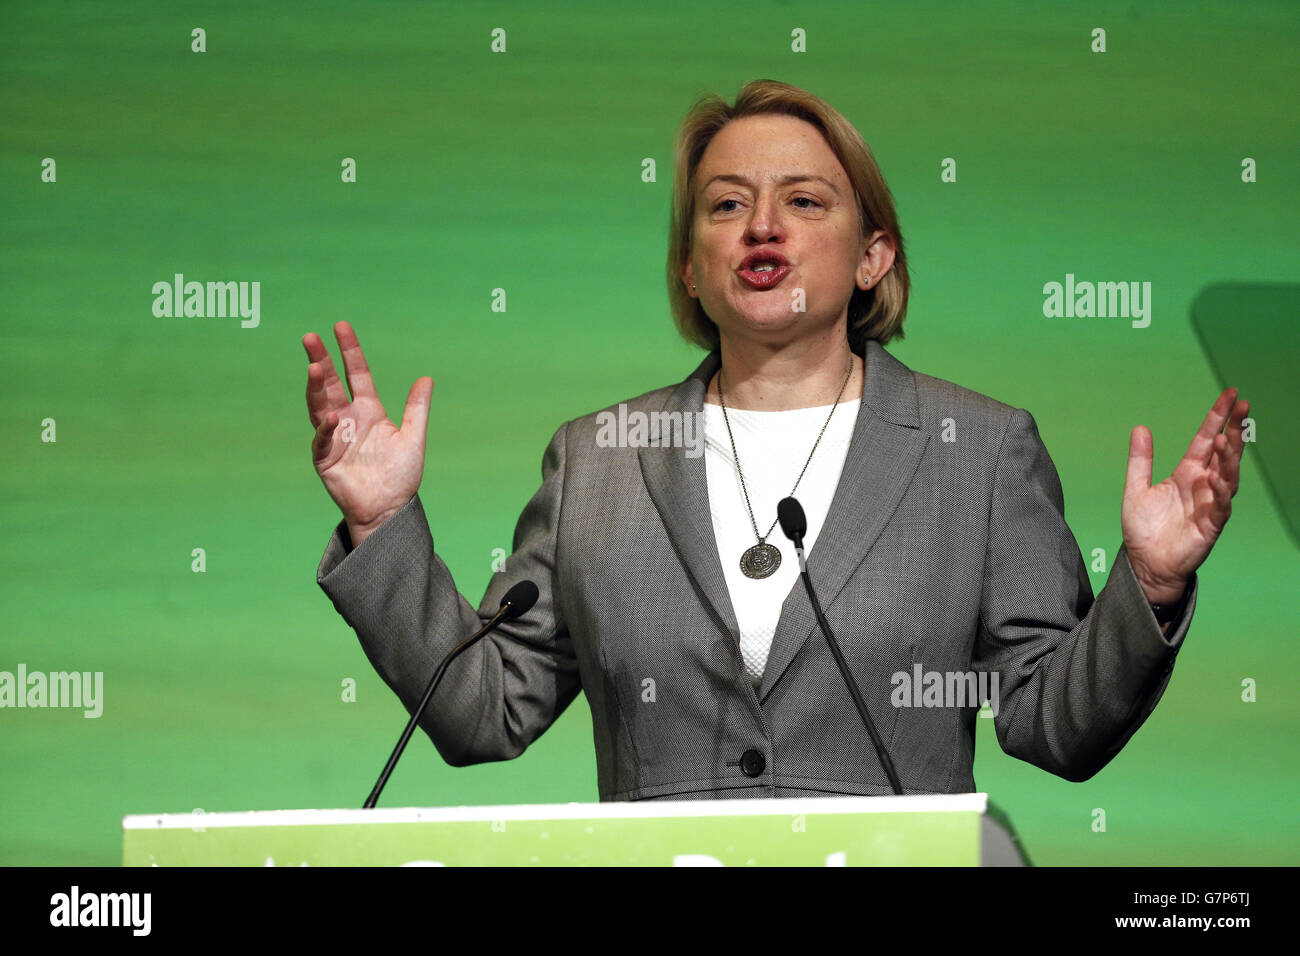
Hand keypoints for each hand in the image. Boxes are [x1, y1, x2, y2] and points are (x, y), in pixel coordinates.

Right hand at [303, 321, 433, 546]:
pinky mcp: (325, 458)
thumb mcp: (413, 438)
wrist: (389, 509)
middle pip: (330, 384)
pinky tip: (332, 415)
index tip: (341, 326)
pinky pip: (323, 439)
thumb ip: (417, 409)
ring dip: (315, 387)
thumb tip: (427, 378)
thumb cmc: (401, 476)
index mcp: (370, 410)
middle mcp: (349, 419)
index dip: (349, 351)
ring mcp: (334, 437)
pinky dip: (326, 427)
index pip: (356, 374)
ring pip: (320, 405)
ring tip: (313, 367)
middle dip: (320, 360)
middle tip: (309, 337)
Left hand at [1122, 387, 1247, 602]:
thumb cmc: (1144, 529)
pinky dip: (1221, 490)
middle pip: (1223, 453)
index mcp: (1187, 474)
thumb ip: (1140, 460)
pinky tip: (1218, 477)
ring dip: (1228, 457)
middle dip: (1234, 430)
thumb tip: (1141, 427)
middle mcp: (1203, 485)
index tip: (1231, 395)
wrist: (1146, 564)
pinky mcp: (1211, 525)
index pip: (1205, 440)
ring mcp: (1210, 504)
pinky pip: (1221, 505)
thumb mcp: (1136, 488)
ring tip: (1226, 438)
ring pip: (1227, 475)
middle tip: (1242, 406)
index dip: (1217, 417)